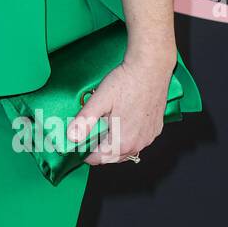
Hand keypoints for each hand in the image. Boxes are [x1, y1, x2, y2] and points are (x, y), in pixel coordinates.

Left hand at [67, 49, 175, 165]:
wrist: (151, 67)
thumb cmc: (126, 81)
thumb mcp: (99, 100)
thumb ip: (84, 121)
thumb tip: (71, 138)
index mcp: (122, 141)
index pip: (98, 158)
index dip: (85, 153)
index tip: (77, 144)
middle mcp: (138, 143)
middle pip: (112, 157)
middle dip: (98, 151)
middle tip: (88, 136)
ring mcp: (149, 137)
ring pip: (127, 151)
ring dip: (113, 146)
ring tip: (103, 130)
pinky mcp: (156, 128)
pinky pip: (139, 142)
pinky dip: (128, 139)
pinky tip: (121, 125)